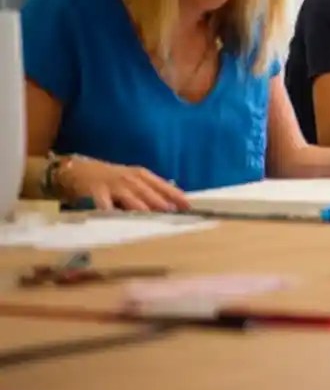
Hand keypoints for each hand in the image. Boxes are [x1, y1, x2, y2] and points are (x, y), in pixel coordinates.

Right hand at [58, 156, 188, 211]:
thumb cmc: (113, 179)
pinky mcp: (97, 192)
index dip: (176, 196)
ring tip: (151, 218)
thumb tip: (174, 204)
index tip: (189, 206)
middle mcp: (131, 179)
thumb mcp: (134, 180)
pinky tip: (116, 219)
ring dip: (141, 208)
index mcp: (142, 175)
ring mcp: (115, 185)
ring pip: (131, 199)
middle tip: (173, 214)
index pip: (163, 186)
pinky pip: (105, 204)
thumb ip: (152, 191)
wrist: (81, 170)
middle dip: (161, 204)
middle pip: (149, 193)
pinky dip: (110, 211)